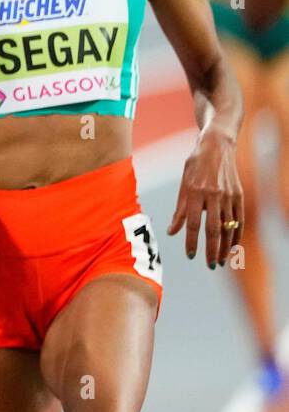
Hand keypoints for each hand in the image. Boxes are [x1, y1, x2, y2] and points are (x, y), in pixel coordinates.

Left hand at [167, 130, 242, 266]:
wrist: (216, 147)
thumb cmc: (195, 167)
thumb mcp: (183, 186)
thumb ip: (179, 211)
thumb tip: (172, 232)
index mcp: (196, 193)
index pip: (193, 224)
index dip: (191, 241)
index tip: (191, 255)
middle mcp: (214, 195)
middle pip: (214, 230)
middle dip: (212, 250)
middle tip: (210, 264)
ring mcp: (229, 196)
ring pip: (229, 227)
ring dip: (226, 246)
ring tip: (221, 260)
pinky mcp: (239, 196)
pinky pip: (239, 220)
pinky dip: (236, 235)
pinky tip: (232, 245)